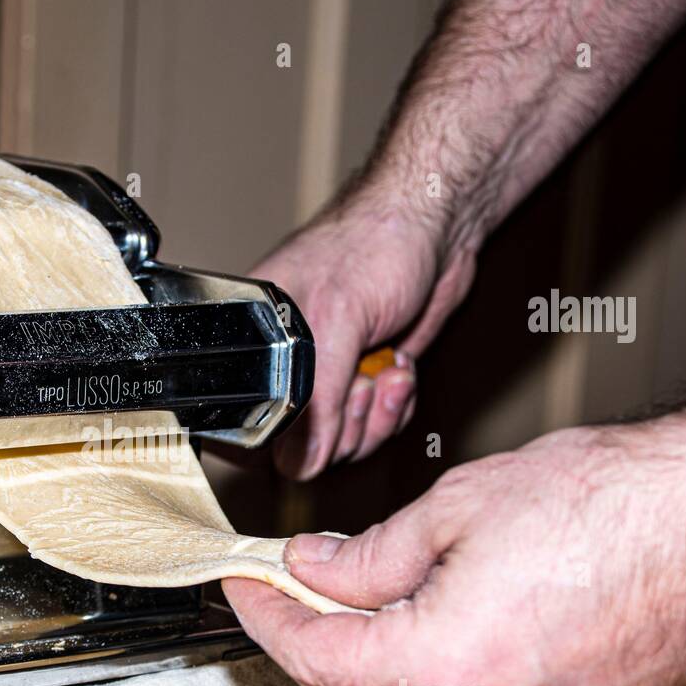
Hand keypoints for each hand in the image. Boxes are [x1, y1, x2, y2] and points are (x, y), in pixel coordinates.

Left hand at [224, 419, 685, 685]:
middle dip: (320, 634)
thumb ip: (366, 557)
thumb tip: (315, 571)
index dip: (268, 620)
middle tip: (294, 582)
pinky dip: (438, 670)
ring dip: (380, 652)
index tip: (245, 589)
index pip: (316, 659)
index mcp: (446, 671)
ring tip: (368, 588)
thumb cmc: (615, 502)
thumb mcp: (456, 508)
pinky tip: (437, 618)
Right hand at [254, 191, 475, 478]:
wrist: (439, 225)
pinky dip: (394, 408)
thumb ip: (316, 397)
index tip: (316, 423)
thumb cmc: (376, 242)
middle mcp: (286, 363)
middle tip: (360, 383)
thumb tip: (302, 460)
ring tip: (386, 372)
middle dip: (342, 424)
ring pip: (341, 442)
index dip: (281, 439)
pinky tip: (400, 369)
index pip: (246, 423)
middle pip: (299, 446)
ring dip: (374, 417)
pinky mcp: (367, 378)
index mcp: (255, 341)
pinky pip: (373, 426)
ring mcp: (329, 374)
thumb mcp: (338, 319)